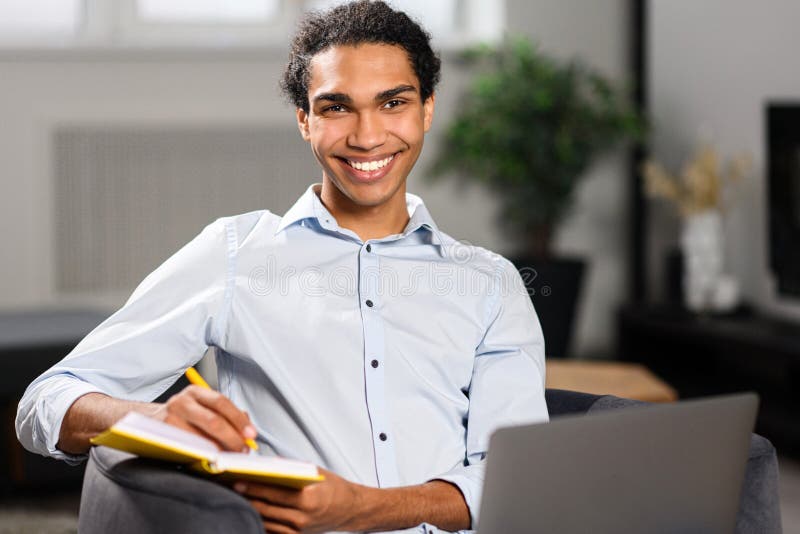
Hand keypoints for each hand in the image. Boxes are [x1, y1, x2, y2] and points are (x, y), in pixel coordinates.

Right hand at [153, 385, 256, 451]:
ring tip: (230, 458)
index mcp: (195, 392)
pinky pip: (186, 449)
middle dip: (232, 438)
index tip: (251, 434)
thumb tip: (247, 431)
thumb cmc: (184, 419)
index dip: (239, 419)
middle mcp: (180, 402)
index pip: (221, 403)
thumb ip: (227, 416)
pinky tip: (211, 461)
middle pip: (212, 420)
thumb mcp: (204, 409)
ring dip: (218, 451)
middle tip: (242, 450)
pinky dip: (202, 456)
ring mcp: (168, 419)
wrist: (149, 425)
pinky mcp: (160, 437)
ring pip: (199, 438)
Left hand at [233, 468, 362, 533]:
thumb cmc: (334, 489)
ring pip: (265, 521)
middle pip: (265, 508)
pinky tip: (253, 512)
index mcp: (308, 498)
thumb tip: (267, 465)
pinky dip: (261, 522)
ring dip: (251, 510)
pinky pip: (272, 531)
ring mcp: (298, 530)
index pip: (273, 492)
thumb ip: (291, 468)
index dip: (253, 487)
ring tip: (239, 499)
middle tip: (232, 488)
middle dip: (247, 497)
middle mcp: (302, 517)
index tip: (239, 481)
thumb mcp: (315, 472)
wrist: (349, 509)